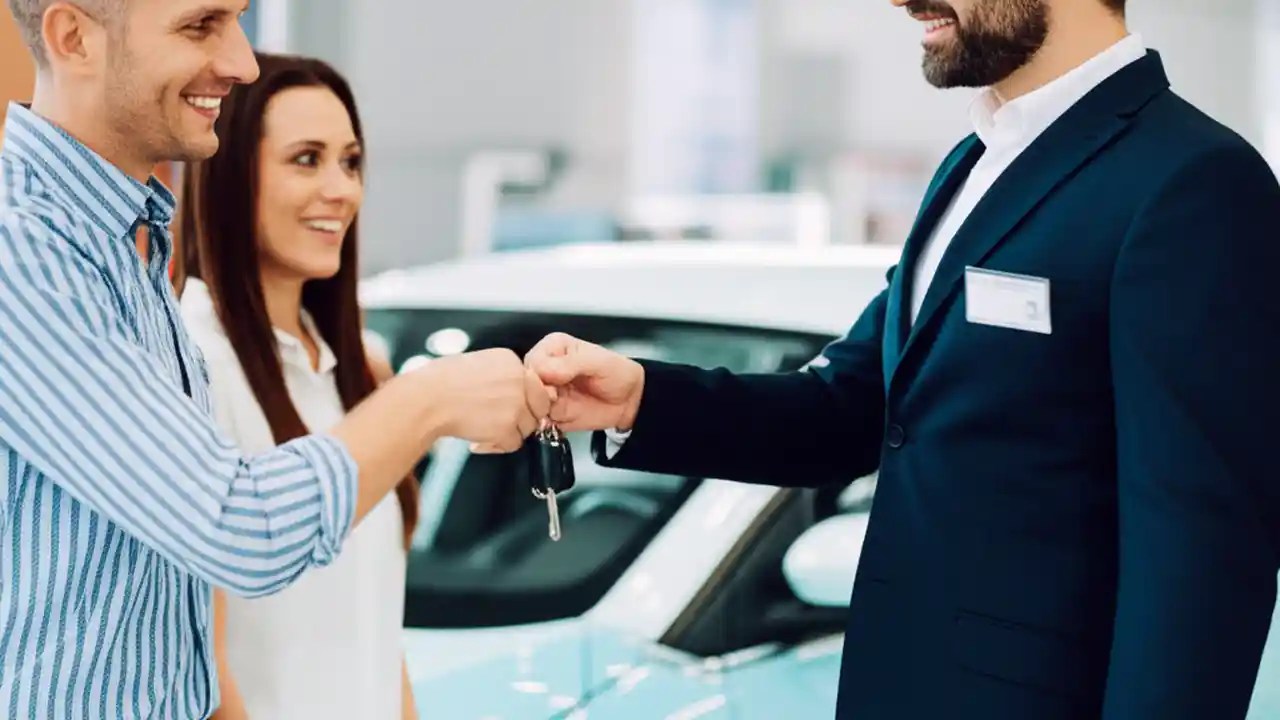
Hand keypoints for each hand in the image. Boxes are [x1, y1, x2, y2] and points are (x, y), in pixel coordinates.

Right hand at [420, 348, 551, 451]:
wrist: (426, 399)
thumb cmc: (439, 382)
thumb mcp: (476, 364)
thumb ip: (500, 375)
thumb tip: (512, 391)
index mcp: (510, 360)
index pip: (534, 384)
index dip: (524, 399)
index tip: (510, 407)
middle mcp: (518, 380)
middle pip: (539, 406)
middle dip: (524, 417)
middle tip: (503, 423)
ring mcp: (515, 404)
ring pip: (528, 427)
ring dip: (509, 433)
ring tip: (484, 430)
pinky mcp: (507, 426)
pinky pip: (513, 444)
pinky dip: (497, 446)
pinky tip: (479, 440)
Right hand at [523, 332, 644, 432]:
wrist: (629, 400)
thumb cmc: (617, 373)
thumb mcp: (598, 362)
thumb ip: (571, 364)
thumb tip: (546, 371)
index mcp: (553, 349)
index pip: (532, 362)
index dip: (540, 374)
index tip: (555, 382)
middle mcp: (545, 370)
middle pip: (525, 385)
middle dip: (538, 394)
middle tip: (556, 397)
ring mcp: (547, 393)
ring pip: (530, 404)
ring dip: (541, 410)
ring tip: (560, 407)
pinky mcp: (551, 413)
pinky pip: (539, 421)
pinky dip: (546, 423)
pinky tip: (559, 419)